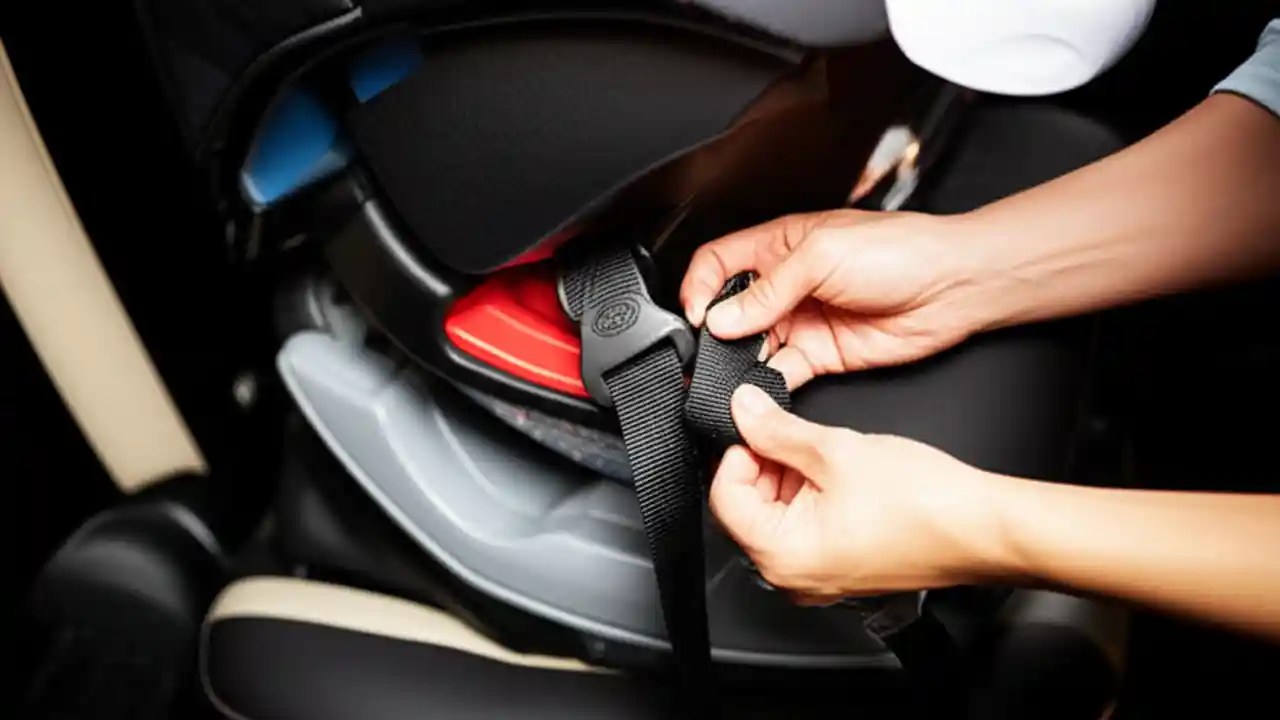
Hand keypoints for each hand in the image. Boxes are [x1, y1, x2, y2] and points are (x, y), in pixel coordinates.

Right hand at [680, 210, 986, 388]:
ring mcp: (802, 321)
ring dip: (736, 361)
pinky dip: (765, 384)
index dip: (698, 287)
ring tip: (729, 372)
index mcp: (780, 246)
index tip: (694, 314)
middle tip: (704, 351)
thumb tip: (722, 318)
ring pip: (751, 346)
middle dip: (712, 331)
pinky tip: (760, 387)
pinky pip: (781, 373)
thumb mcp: (822, 256)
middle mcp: (786, 285)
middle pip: (729, 309)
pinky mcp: (820, 356)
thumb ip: (768, 290)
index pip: (718, 263)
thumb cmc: (900, 250)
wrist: (953, 286)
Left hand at [710, 385, 1007, 602]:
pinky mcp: (839, 570)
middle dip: (763, 464)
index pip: (725, 496)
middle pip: (746, 508)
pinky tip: (838, 474)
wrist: (982, 529)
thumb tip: (743, 410)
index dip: (738, 451)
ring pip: (775, 516)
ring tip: (826, 453)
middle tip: (792, 433)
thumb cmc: (925, 503)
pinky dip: (810, 497)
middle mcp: (792, 578)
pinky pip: (803, 530)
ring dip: (788, 478)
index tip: (757, 425)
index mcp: (782, 556)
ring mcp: (817, 578)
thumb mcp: (836, 450)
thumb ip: (777, 430)